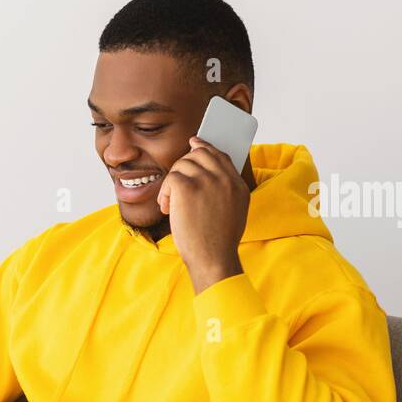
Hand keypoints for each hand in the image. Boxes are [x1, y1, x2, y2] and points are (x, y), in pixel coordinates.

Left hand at [156, 136, 248, 293]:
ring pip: (182, 165)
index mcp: (238, 184)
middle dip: (182, 166)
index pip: (220, 156)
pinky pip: (171, 178)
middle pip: (199, 154)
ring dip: (171, 184)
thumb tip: (208, 176)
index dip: (205, 147)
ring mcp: (207, 180)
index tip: (194, 143)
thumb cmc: (218, 242)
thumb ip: (225, 191)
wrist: (213, 258)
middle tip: (174, 185)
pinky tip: (167, 208)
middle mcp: (224, 179)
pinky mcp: (187, 187)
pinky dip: (164, 193)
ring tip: (170, 205)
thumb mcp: (233, 212)